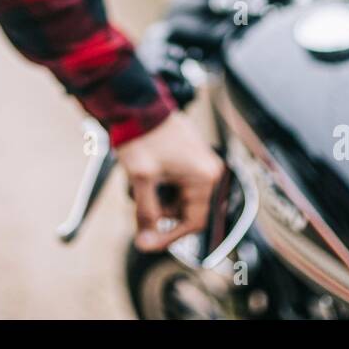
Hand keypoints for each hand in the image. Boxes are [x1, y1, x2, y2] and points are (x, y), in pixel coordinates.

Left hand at [116, 112, 225, 252]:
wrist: (138, 106)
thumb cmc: (143, 137)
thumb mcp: (142, 180)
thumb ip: (146, 213)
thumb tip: (146, 241)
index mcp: (205, 178)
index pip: (193, 223)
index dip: (169, 237)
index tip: (148, 242)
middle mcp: (210, 172)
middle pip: (186, 211)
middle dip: (160, 211)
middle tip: (139, 203)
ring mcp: (202, 164)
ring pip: (180, 199)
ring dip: (159, 199)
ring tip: (141, 182)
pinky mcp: (191, 159)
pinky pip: (179, 185)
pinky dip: (162, 187)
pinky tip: (147, 175)